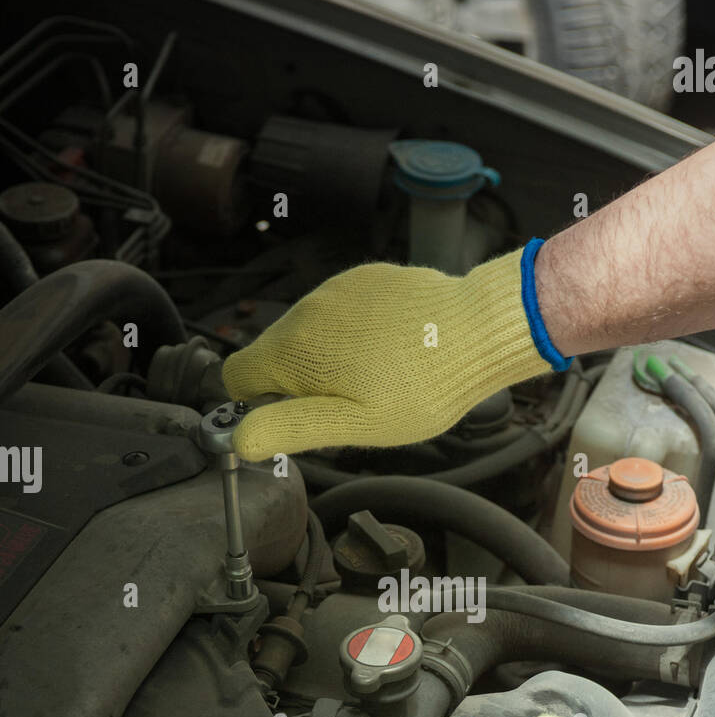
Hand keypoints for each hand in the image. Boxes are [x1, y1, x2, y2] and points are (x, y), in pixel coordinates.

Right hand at [222, 249, 551, 461]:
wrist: (476, 330)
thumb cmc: (421, 387)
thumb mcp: (354, 425)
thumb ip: (291, 428)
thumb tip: (241, 438)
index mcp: (294, 349)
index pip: (236, 375)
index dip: (254, 404)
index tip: (289, 417)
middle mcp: (307, 310)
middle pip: (275, 354)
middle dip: (299, 383)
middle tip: (349, 404)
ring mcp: (337, 288)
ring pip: (310, 332)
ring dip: (327, 357)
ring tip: (377, 377)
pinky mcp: (366, 278)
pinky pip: (342, 311)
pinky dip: (354, 333)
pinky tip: (391, 350)